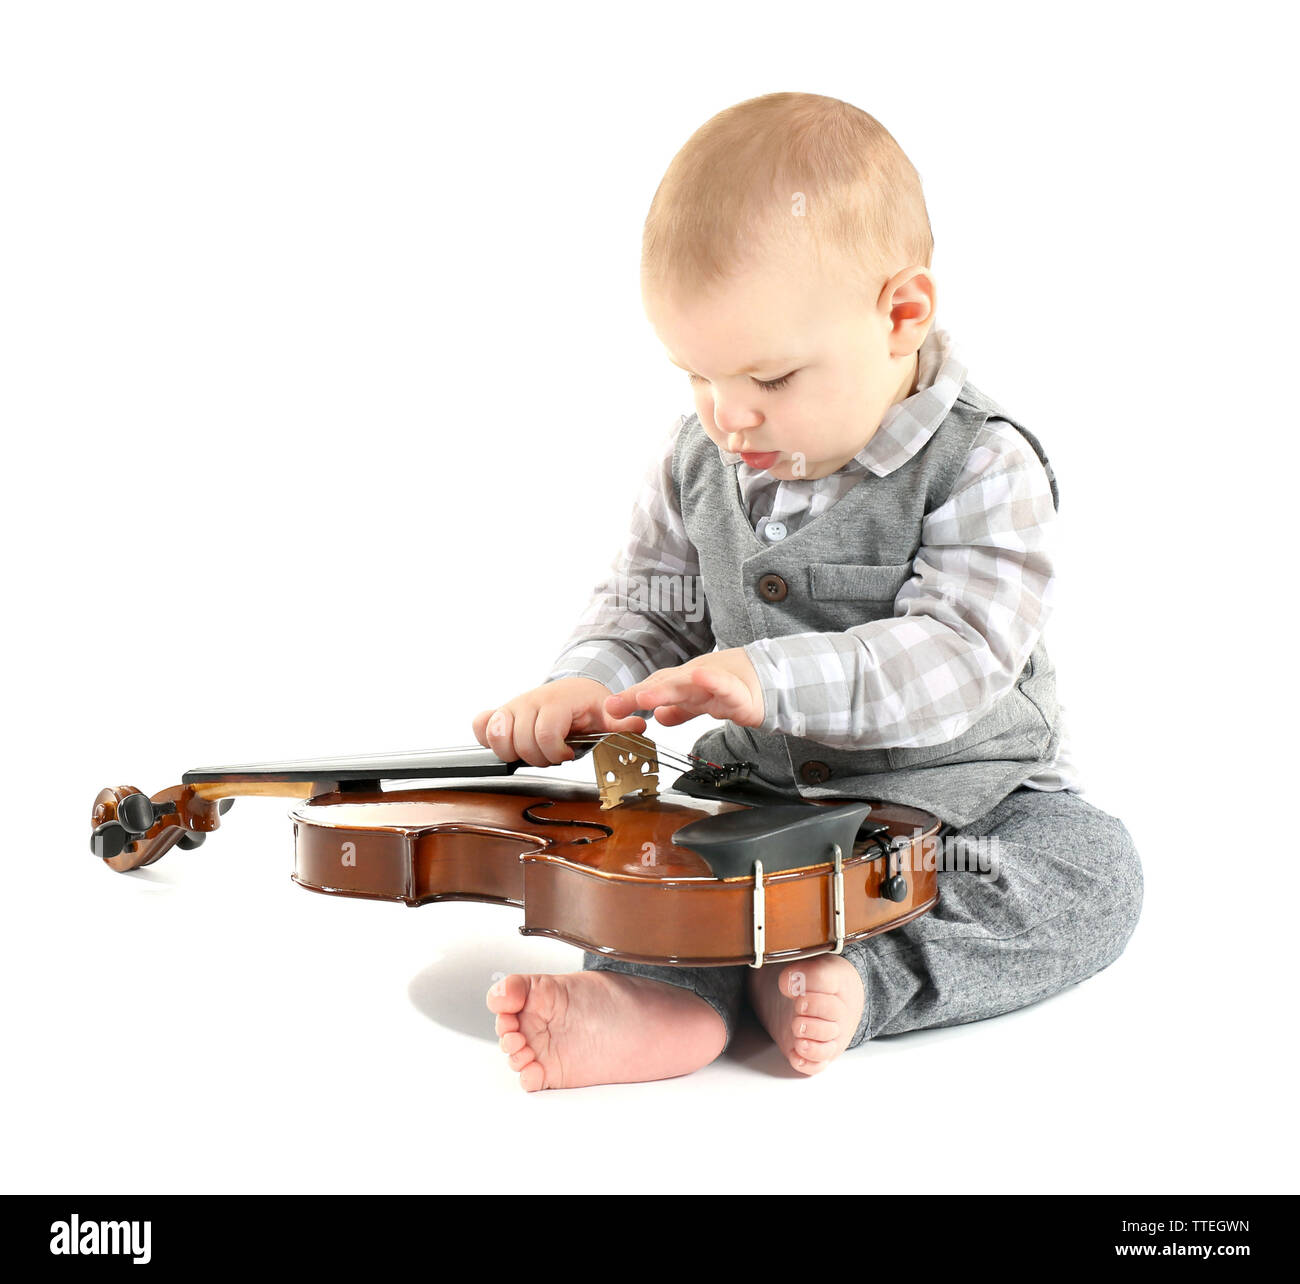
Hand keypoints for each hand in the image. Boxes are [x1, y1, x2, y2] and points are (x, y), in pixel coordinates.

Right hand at [472, 677, 647, 767]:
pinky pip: (480, 725)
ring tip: (534, 750)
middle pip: (521, 742)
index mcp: (555, 702)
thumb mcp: (606, 712)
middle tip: (553, 753)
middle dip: (539, 757)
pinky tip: (509, 743)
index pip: (544, 734)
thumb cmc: (586, 704)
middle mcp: (529, 702)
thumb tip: (637, 727)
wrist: (572, 689)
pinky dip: (488, 739)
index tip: (568, 753)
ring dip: (515, 752)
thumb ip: (619, 723)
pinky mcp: (499, 713)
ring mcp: (511, 706)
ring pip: (497, 737)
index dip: (555, 752)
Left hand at [602, 648, 764, 728]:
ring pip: (688, 686)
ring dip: (665, 689)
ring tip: (644, 695)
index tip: (608, 709)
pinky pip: (724, 686)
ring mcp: (716, 684)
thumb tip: (660, 718)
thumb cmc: (737, 687)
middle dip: (638, 694)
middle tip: (614, 705)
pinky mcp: (739, 693)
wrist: (774, 681)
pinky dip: (712, 681)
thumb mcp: (702, 702)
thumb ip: (681, 710)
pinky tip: (698, 677)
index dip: (631, 698)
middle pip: (664, 685)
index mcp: (686, 684)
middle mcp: (696, 680)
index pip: (654, 689)